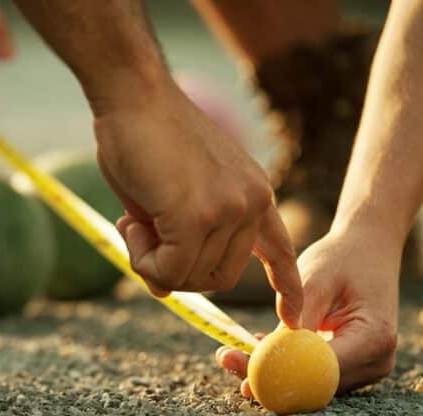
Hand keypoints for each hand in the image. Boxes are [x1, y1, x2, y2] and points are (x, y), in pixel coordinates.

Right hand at [99, 79, 302, 326]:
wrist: (134, 94)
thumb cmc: (147, 138)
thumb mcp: (172, 198)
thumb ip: (178, 242)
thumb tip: (163, 290)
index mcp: (254, 193)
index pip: (280, 249)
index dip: (285, 285)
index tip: (292, 315)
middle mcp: (252, 202)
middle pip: (220, 278)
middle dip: (176, 270)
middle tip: (141, 236)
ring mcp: (228, 209)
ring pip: (192, 278)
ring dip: (152, 262)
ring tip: (133, 220)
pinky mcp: (198, 215)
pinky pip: (170, 272)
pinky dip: (144, 261)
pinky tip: (130, 223)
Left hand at [217, 224, 400, 394]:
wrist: (368, 249)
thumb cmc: (342, 258)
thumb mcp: (315, 281)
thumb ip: (296, 320)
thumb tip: (268, 355)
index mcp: (373, 338)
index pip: (321, 371)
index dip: (280, 375)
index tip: (244, 370)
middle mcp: (376, 361)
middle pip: (315, 385)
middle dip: (269, 376)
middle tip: (227, 360)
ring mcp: (366, 368)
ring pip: (311, 384)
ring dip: (273, 371)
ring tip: (232, 352)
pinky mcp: (353, 366)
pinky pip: (314, 373)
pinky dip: (285, 363)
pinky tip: (255, 346)